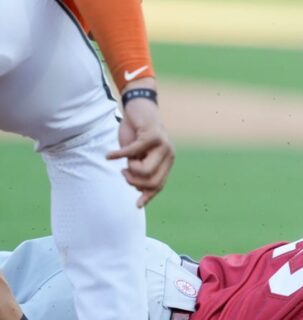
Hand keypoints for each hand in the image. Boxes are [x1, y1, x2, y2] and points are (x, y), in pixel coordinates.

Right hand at [107, 78, 174, 207]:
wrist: (138, 107)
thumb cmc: (135, 133)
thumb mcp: (136, 155)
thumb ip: (138, 169)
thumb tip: (138, 189)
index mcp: (166, 162)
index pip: (159, 185)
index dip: (148, 196)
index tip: (137, 205)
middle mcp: (168, 155)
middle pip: (151, 182)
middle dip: (133, 182)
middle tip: (124, 173)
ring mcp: (163, 146)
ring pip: (144, 171)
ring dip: (129, 169)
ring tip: (122, 162)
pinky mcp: (152, 136)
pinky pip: (133, 153)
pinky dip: (118, 155)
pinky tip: (109, 155)